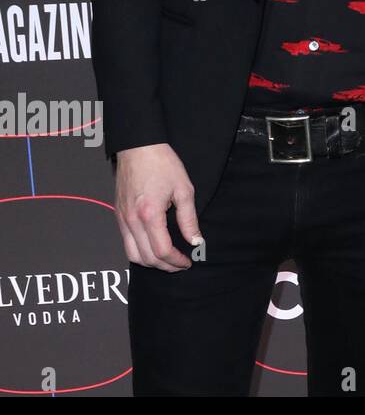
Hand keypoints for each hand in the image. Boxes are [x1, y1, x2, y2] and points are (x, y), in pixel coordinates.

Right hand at [114, 143, 200, 270]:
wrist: (139, 148)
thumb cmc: (163, 164)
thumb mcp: (184, 190)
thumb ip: (189, 219)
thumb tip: (195, 241)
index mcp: (149, 215)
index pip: (162, 251)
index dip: (176, 261)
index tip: (188, 262)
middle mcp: (131, 221)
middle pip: (146, 258)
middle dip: (165, 266)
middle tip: (180, 264)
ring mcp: (122, 219)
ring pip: (132, 255)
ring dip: (150, 262)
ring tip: (168, 259)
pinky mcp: (118, 216)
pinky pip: (126, 243)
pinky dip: (139, 252)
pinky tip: (153, 247)